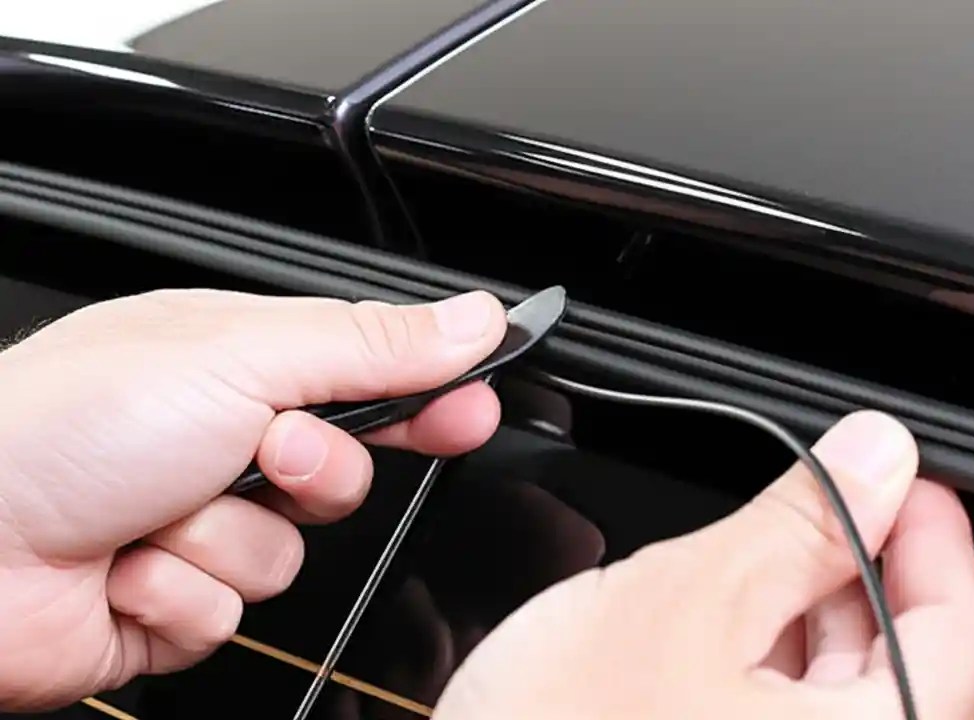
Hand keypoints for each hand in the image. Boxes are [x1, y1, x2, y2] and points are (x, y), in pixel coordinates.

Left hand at [0, 288, 507, 710]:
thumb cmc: (60, 425)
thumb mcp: (239, 357)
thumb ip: (369, 345)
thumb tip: (471, 320)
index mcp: (231, 364)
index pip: (365, 377)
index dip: (430, 396)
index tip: (477, 407)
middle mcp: (213, 444)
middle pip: (340, 474)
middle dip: (310, 471)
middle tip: (268, 451)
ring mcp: (189, 525)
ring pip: (287, 552)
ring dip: (225, 536)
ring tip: (158, 513)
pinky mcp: (167, 602)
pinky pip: (230, 611)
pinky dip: (179, 592)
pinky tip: (124, 567)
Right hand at [434, 412, 973, 719]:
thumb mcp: (684, 602)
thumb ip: (798, 524)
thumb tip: (878, 456)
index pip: (961, 631)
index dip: (932, 533)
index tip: (900, 477)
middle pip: (908, 667)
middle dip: (864, 568)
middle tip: (825, 496)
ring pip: (841, 701)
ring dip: (812, 615)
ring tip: (761, 553)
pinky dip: (767, 671)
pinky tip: (723, 631)